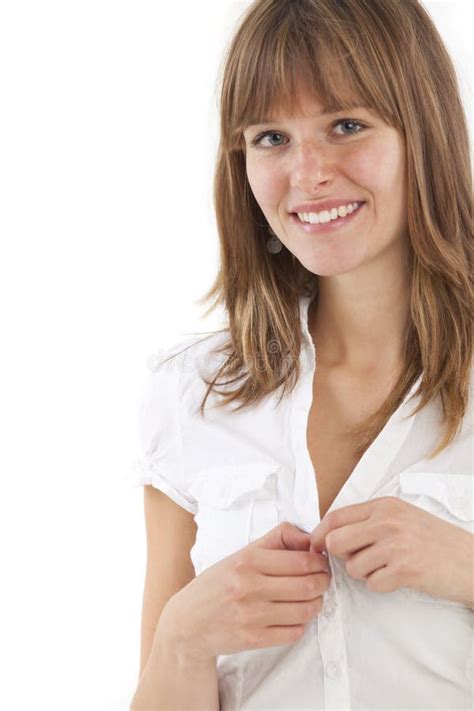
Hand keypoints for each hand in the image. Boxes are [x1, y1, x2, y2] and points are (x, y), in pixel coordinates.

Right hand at [160, 522, 331, 661]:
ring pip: (305, 611)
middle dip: (323, 583)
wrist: (188, 623)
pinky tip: (294, 617)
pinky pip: (293, 632)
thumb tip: (309, 539)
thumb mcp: (241, 554)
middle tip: (323, 580)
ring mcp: (250, 615)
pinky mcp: (252, 639)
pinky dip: (301, 624)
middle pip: (307, 586)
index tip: (321, 563)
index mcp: (247, 560)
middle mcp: (248, 586)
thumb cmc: (219, 584)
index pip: (301, 561)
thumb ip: (276, 540)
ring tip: (312, 599)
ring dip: (316, 604)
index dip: (319, 563)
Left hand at [309, 496, 473, 604]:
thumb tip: (329, 534)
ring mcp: (396, 545)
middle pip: (335, 541)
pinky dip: (381, 585)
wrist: (470, 560)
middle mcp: (387, 521)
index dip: (319, 534)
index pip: (335, 517)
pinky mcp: (405, 569)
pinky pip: (372, 583)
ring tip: (387, 567)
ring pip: (353, 567)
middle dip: (340, 556)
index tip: (315, 547)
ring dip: (365, 573)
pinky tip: (398, 577)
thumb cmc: (433, 540)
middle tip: (357, 560)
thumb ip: (369, 520)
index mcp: (384, 505)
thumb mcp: (401, 517)